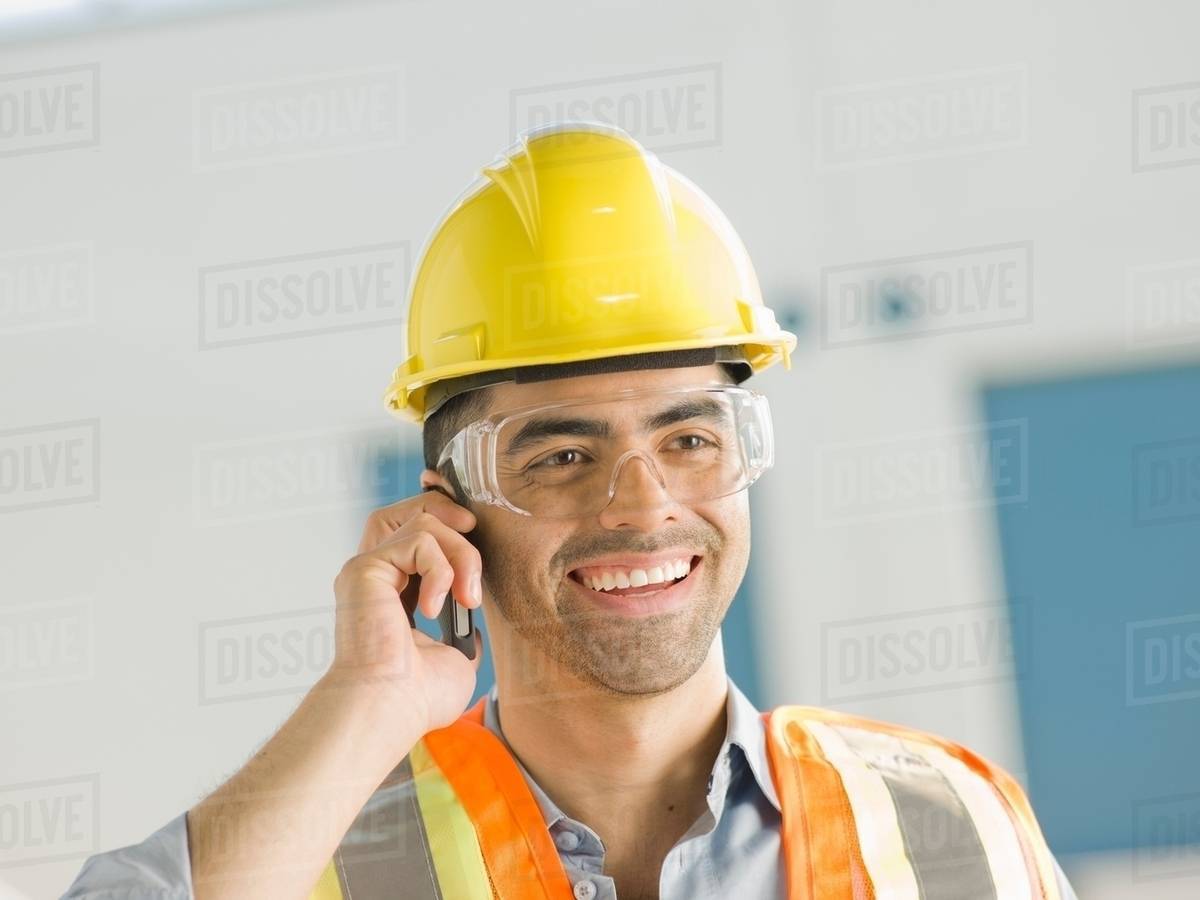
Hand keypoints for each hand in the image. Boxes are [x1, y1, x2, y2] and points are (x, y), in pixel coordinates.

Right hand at [324, 482, 483, 735]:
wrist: (390, 708)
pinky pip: (419, 541)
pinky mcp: (365, 568)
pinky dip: (441, 570)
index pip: (417, 536)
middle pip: (416, 513)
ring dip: (460, 555)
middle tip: (474, 567)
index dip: (449, 527)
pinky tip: (432, 608)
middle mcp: (376, 577)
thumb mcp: (456, 657)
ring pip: (424, 523)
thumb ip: (461, 630)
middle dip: (454, 525)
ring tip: (465, 599)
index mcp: (393, 594)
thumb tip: (469, 620)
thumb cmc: (417, 698)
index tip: (475, 553)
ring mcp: (368, 569)